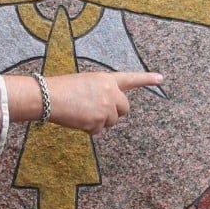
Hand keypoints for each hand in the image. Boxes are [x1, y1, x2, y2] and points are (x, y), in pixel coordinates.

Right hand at [5, 70, 162, 133]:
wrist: (48, 97)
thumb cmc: (61, 88)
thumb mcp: (86, 83)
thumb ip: (101, 91)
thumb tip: (107, 107)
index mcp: (106, 79)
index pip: (131, 78)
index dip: (147, 79)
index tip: (161, 78)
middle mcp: (110, 93)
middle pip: (124, 108)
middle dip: (115, 112)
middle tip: (98, 110)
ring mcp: (105, 108)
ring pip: (111, 121)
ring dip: (100, 121)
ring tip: (82, 112)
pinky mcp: (98, 122)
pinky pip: (98, 131)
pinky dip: (89, 129)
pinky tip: (77, 119)